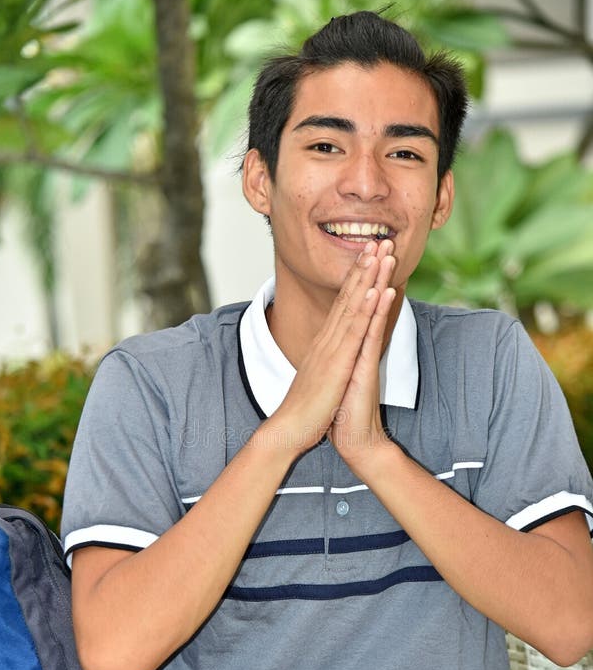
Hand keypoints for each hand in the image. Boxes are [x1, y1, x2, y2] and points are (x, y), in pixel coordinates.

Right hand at [269, 240, 395, 455]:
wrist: (289, 429)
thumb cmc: (306, 409)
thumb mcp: (319, 378)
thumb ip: (327, 362)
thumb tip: (333, 355)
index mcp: (324, 344)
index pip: (342, 304)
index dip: (356, 278)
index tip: (368, 256)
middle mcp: (326, 340)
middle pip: (347, 296)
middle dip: (364, 267)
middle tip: (378, 240)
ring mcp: (330, 349)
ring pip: (352, 306)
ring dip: (368, 278)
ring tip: (380, 253)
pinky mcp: (337, 363)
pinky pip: (354, 331)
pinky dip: (365, 309)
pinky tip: (376, 290)